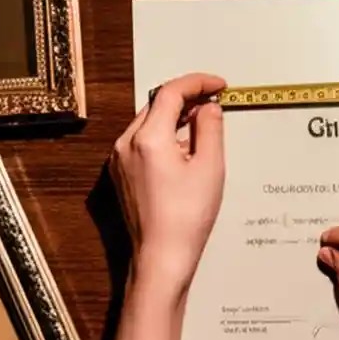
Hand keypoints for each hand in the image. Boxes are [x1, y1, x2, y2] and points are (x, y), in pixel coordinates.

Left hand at [112, 73, 226, 286]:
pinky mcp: (120, 175)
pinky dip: (163, 136)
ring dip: (174, 117)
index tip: (218, 85)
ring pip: (147, 122)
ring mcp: (119, 160)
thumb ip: (210, 128)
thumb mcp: (210, 167)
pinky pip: (141, 142)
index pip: (171, 92)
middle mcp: (126, 144)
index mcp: (148, 138)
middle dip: (186, 97)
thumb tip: (209, 107)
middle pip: (156, 104)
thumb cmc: (186, 219)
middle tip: (213, 101)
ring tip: (202, 125)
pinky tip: (183, 148)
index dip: (198, 82)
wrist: (162, 257)